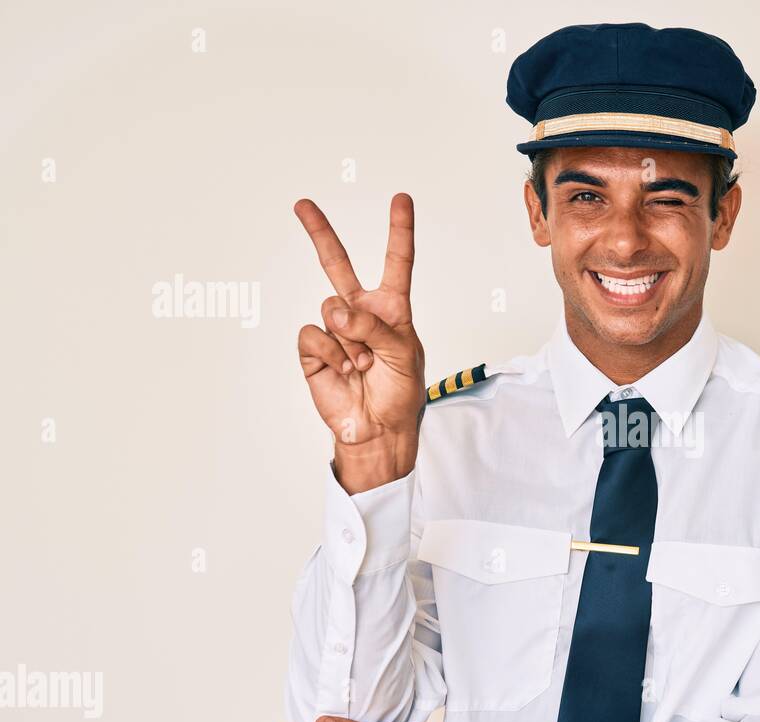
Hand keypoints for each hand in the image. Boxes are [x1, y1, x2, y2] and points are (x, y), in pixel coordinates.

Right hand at [295, 194, 426, 491]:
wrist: (378, 429)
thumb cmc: (400, 392)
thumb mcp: (403, 354)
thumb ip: (374, 325)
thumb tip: (335, 311)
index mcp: (391, 309)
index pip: (396, 263)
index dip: (399, 231)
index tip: (401, 199)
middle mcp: (360, 313)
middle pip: (336, 265)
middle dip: (319, 232)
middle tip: (302, 204)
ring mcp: (334, 330)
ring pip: (330, 308)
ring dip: (349, 338)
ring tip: (363, 363)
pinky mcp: (314, 350)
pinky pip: (314, 334)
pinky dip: (331, 352)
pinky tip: (344, 370)